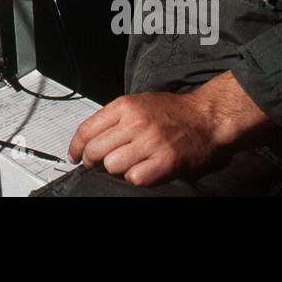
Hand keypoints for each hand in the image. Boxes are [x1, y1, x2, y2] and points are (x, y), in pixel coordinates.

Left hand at [68, 72, 269, 185]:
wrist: (207, 119)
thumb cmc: (174, 112)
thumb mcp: (139, 103)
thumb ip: (114, 118)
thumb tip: (90, 138)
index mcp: (125, 106)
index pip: (87, 130)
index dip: (76, 147)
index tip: (75, 155)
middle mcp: (135, 123)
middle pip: (96, 151)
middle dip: (93, 161)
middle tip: (100, 164)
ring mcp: (150, 143)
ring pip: (112, 166)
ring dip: (118, 169)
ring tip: (129, 163)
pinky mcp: (164, 162)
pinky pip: (135, 178)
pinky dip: (137, 178)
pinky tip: (144, 169)